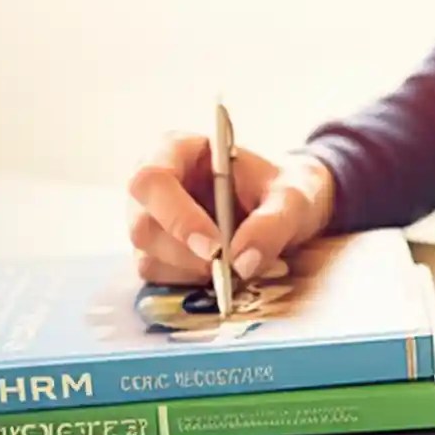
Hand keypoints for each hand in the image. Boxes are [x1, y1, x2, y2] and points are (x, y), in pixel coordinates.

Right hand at [127, 133, 334, 284]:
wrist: (285, 209)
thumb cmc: (281, 190)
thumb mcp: (292, 198)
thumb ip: (273, 223)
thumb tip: (243, 262)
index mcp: (176, 152)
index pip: (152, 180)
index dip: (178, 217)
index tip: (215, 248)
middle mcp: (154, 187)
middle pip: (142, 226)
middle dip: (186, 255)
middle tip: (228, 267)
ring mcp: (151, 222)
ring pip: (147, 257)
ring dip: (191, 272)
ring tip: (233, 266)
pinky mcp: (157, 253)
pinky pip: (159, 277)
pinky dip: (191, 283)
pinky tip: (221, 273)